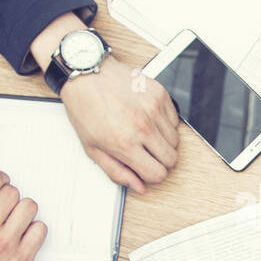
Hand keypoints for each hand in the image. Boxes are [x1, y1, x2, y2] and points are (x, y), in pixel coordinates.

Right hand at [0, 167, 46, 260]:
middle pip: (12, 191)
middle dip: (8, 197)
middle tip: (2, 208)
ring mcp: (4, 245)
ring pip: (29, 206)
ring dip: (22, 212)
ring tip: (12, 222)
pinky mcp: (21, 259)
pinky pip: (40, 228)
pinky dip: (33, 230)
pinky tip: (21, 236)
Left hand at [62, 55, 180, 193]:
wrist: (86, 74)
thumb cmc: (85, 108)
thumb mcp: (93, 148)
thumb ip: (117, 172)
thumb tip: (139, 186)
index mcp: (124, 143)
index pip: (158, 174)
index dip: (152, 175)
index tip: (145, 168)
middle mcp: (142, 126)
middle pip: (171, 159)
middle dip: (160, 161)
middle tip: (145, 152)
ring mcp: (154, 109)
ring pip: (176, 141)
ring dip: (163, 141)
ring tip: (144, 133)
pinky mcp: (160, 94)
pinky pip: (175, 120)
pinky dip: (165, 123)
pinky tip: (147, 117)